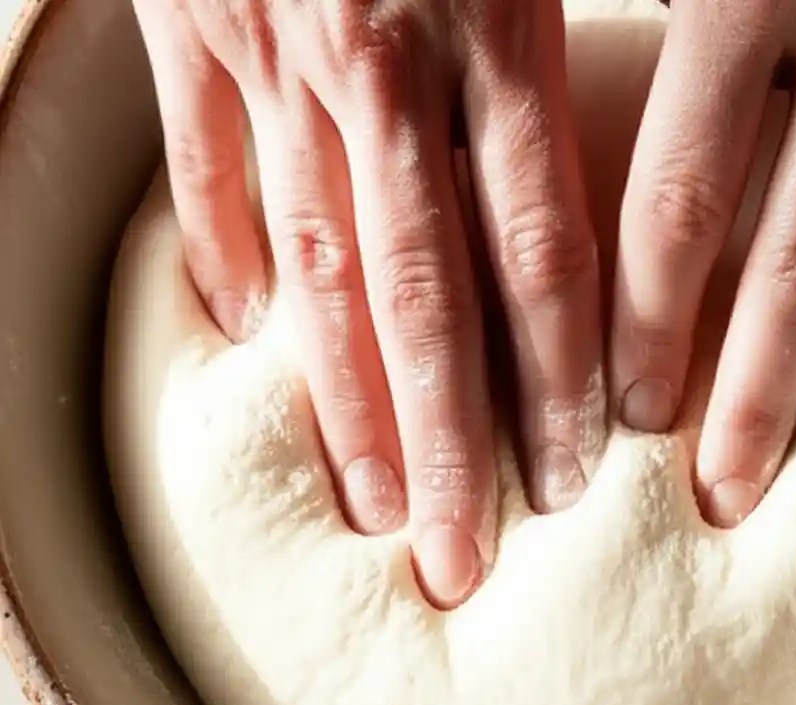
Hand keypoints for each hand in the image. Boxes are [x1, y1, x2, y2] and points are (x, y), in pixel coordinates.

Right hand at [133, 0, 602, 606]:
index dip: (553, 372)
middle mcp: (380, 63)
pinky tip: (246, 347)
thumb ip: (558, 36)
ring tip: (370, 500)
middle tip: (461, 554)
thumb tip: (604, 167)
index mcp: (489, 29)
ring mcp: (270, 52)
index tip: (568, 476)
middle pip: (422, 291)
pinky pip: (203, 169)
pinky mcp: (184, 28)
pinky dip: (222, 262)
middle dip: (445, 440)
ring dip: (341, 394)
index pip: (536, 242)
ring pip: (311, 260)